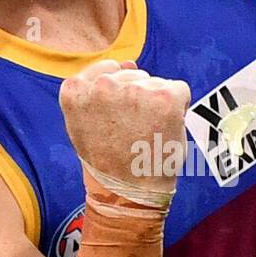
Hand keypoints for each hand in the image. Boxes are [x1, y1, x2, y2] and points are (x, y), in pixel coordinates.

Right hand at [59, 58, 190, 198]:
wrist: (127, 195)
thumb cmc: (108, 161)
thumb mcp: (85, 123)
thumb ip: (98, 92)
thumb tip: (128, 61)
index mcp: (75, 89)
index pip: (107, 70)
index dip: (118, 96)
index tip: (116, 121)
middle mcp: (103, 85)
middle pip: (133, 74)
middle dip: (138, 98)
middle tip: (132, 132)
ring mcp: (135, 89)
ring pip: (155, 83)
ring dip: (157, 104)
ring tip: (146, 134)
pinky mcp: (165, 97)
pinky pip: (180, 91)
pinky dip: (178, 109)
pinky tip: (164, 131)